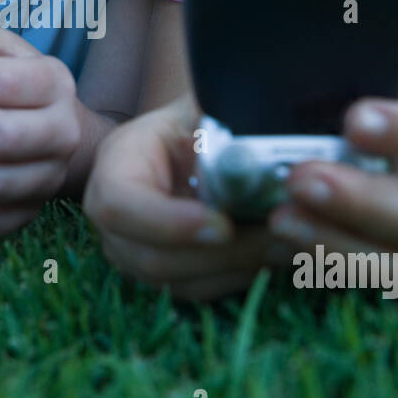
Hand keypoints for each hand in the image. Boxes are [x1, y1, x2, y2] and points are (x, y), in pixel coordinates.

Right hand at [84, 94, 289, 300]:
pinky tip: (271, 256)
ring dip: (234, 270)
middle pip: (149, 258)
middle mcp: (112, 214)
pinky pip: (196, 290)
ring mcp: (130, 249)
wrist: (197, 138)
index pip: (120, 206)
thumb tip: (262, 134)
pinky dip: (236, 278)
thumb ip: (224, 114)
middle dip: (217, 256)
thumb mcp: (207, 107)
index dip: (168, 224)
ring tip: (285, 247)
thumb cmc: (202, 119)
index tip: (225, 226)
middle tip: (275, 240)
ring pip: (176, 282)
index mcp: (117, 163)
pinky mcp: (158, 272)